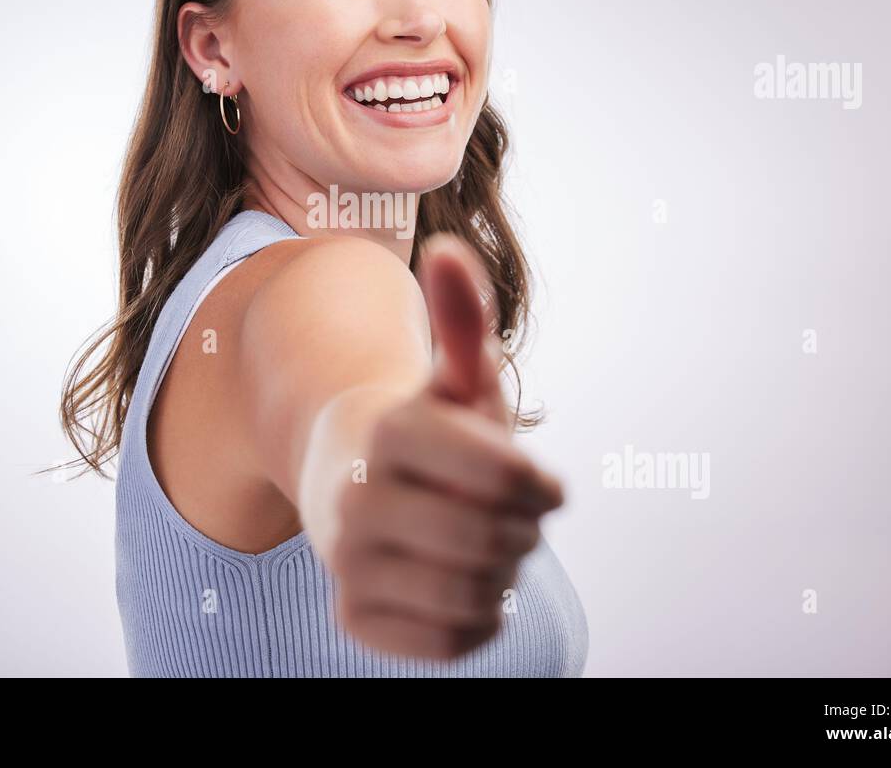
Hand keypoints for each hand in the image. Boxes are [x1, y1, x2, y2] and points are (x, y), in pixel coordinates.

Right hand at [330, 233, 564, 659]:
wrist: (349, 479)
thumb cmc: (428, 431)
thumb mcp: (455, 380)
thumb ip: (462, 321)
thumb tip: (448, 247)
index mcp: (391, 430)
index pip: (508, 476)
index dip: (542, 486)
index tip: (542, 485)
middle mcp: (356, 497)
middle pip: (496, 540)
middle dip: (524, 532)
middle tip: (514, 520)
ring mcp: (348, 563)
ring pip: (477, 595)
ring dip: (502, 576)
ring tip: (486, 550)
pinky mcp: (354, 617)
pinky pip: (452, 642)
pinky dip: (477, 620)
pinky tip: (462, 587)